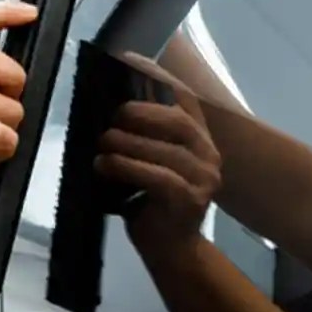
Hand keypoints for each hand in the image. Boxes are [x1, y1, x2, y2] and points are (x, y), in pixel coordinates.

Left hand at [94, 54, 221, 253]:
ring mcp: (204, 178)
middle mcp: (209, 155)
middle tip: (112, 116)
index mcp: (200, 140)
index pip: (185, 100)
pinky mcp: (190, 200)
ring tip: (102, 143)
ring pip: (166, 149)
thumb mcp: (149, 163)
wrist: (171, 251)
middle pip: (179, 121)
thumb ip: (141, 137)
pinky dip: (128, 167)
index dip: (160, 78)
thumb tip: (108, 107)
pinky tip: (105, 165)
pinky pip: (158, 176)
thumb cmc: (153, 203)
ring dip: (128, 143)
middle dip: (142, 113)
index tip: (132, 60)